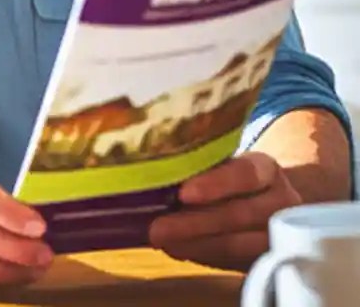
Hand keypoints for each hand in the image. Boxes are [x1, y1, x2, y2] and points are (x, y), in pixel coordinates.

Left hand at [149, 152, 301, 270]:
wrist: (264, 205)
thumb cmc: (228, 181)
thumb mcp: (219, 168)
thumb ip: (195, 170)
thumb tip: (150, 176)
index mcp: (264, 168)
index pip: (245, 174)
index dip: (216, 184)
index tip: (184, 194)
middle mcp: (281, 200)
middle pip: (241, 214)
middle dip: (195, 224)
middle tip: (156, 230)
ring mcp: (280, 233)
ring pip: (241, 244)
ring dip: (197, 245)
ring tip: (163, 243)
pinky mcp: (269, 257)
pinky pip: (238, 262)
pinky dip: (205, 256)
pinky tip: (179, 250)